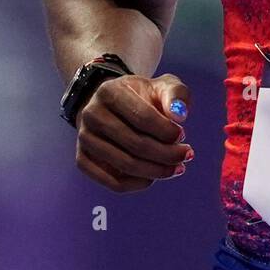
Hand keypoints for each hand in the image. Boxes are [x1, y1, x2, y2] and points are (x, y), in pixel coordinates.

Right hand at [75, 72, 193, 192]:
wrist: (114, 104)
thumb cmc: (143, 97)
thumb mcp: (163, 86)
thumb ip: (176, 95)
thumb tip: (180, 116)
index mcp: (110, 92)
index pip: (142, 117)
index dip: (167, 131)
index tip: (182, 135)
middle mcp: (91, 114)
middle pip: (135, 144)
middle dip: (167, 154)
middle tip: (186, 155)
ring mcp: (85, 138)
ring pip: (125, 165)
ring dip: (156, 171)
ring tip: (176, 168)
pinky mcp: (83, 159)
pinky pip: (112, 182)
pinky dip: (138, 183)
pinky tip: (154, 177)